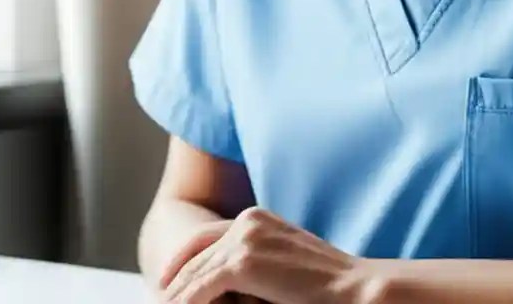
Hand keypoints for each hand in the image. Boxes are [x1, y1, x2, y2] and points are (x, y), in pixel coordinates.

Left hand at [161, 207, 373, 303]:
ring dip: (177, 295)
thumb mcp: (284, 263)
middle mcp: (247, 221)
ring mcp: (243, 239)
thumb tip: (229, 282)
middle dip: (176, 279)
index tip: (168, 280)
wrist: (352, 288)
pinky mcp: (242, 263)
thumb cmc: (326, 284)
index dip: (184, 259)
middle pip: (197, 253)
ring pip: (195, 272)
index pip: (208, 237)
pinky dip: (187, 302)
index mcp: (257, 217)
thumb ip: (257, 263)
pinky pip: (201, 287)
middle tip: (160, 297)